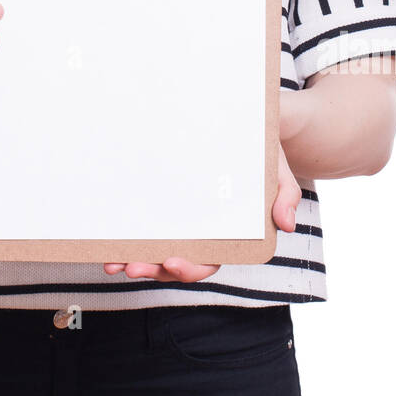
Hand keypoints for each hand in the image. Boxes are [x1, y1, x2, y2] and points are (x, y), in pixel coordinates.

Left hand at [103, 140, 301, 280]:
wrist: (246, 126)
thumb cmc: (263, 153)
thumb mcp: (278, 170)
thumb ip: (285, 195)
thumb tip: (285, 224)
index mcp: (229, 235)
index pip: (210, 261)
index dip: (190, 267)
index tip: (171, 261)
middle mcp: (202, 233)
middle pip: (176, 262)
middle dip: (152, 269)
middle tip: (130, 266)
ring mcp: (182, 221)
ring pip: (156, 250)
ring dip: (134, 260)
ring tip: (111, 261)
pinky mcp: (166, 204)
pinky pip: (147, 225)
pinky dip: (129, 236)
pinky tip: (109, 238)